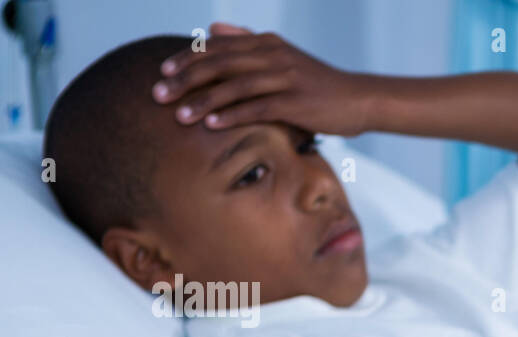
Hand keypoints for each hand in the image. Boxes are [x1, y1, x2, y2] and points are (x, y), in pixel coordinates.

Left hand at [151, 23, 373, 136]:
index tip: (161, 72)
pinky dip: (232, 115)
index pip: (217, 48)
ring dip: (203, 101)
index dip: (186, 59)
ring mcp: (285, 78)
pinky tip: (211, 125)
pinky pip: (257, 107)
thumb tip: (213, 30)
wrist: (359, 99)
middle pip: (219, 65)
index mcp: (266, 44)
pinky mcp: (296, 101)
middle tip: (158, 95)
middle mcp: (272, 56)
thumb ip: (247, 42)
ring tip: (179, 116)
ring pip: (234, 87)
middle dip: (185, 80)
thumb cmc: (317, 84)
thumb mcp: (282, 56)